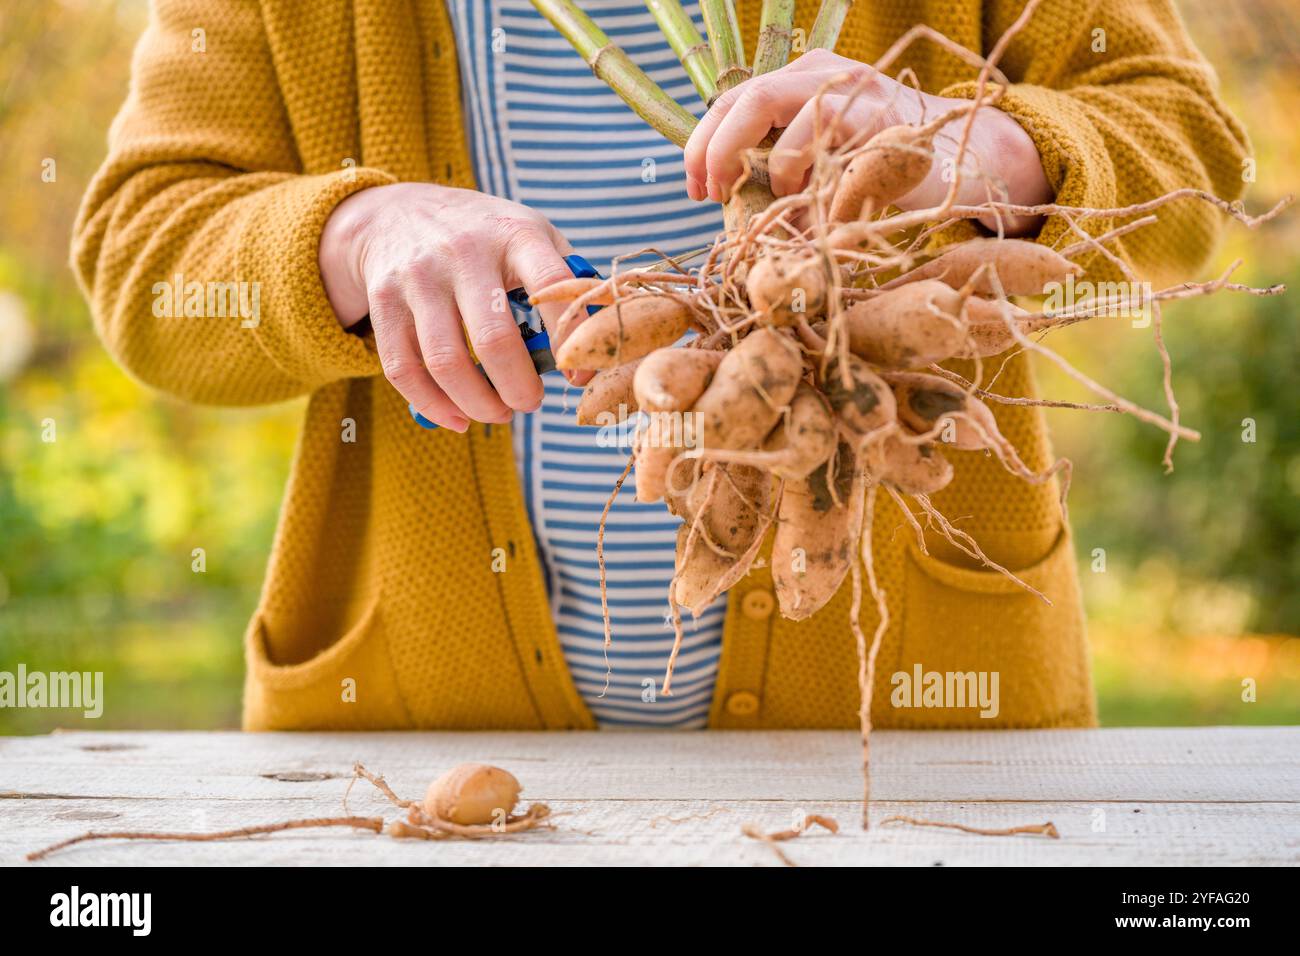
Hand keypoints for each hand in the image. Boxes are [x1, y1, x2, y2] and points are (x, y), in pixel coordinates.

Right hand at [319, 183, 576, 431]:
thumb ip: (568, 281)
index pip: (551, 286)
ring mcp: (419, 277)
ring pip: (445, 363)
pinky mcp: (385, 302)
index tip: (577, 376)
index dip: (570, 339)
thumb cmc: (485, 236)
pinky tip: (457, 418)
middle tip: (530, 403)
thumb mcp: (531, 234)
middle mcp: (464, 252)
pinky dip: (433, 405)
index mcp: (515, 235)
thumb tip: (599, 342)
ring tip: (498, 412)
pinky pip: (404, 369)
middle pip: (494, 340)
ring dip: (477, 404)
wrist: (397, 212)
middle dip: (518, 388)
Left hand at [683, 49, 1051, 233]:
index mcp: (803, 77)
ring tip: (781, 206)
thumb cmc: (884, 162)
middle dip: (717, 151)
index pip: (733, 100)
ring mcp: (855, 94)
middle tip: (711, 194)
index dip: (702, 145)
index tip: (695, 190)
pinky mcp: (881, 124)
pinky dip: (809, 189)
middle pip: (748, 98)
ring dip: (770, 175)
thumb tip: (726, 201)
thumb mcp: (824, 153)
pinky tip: (815, 212)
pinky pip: (826, 153)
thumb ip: (780, 162)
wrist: (968, 158)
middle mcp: (825, 75)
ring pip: (784, 122)